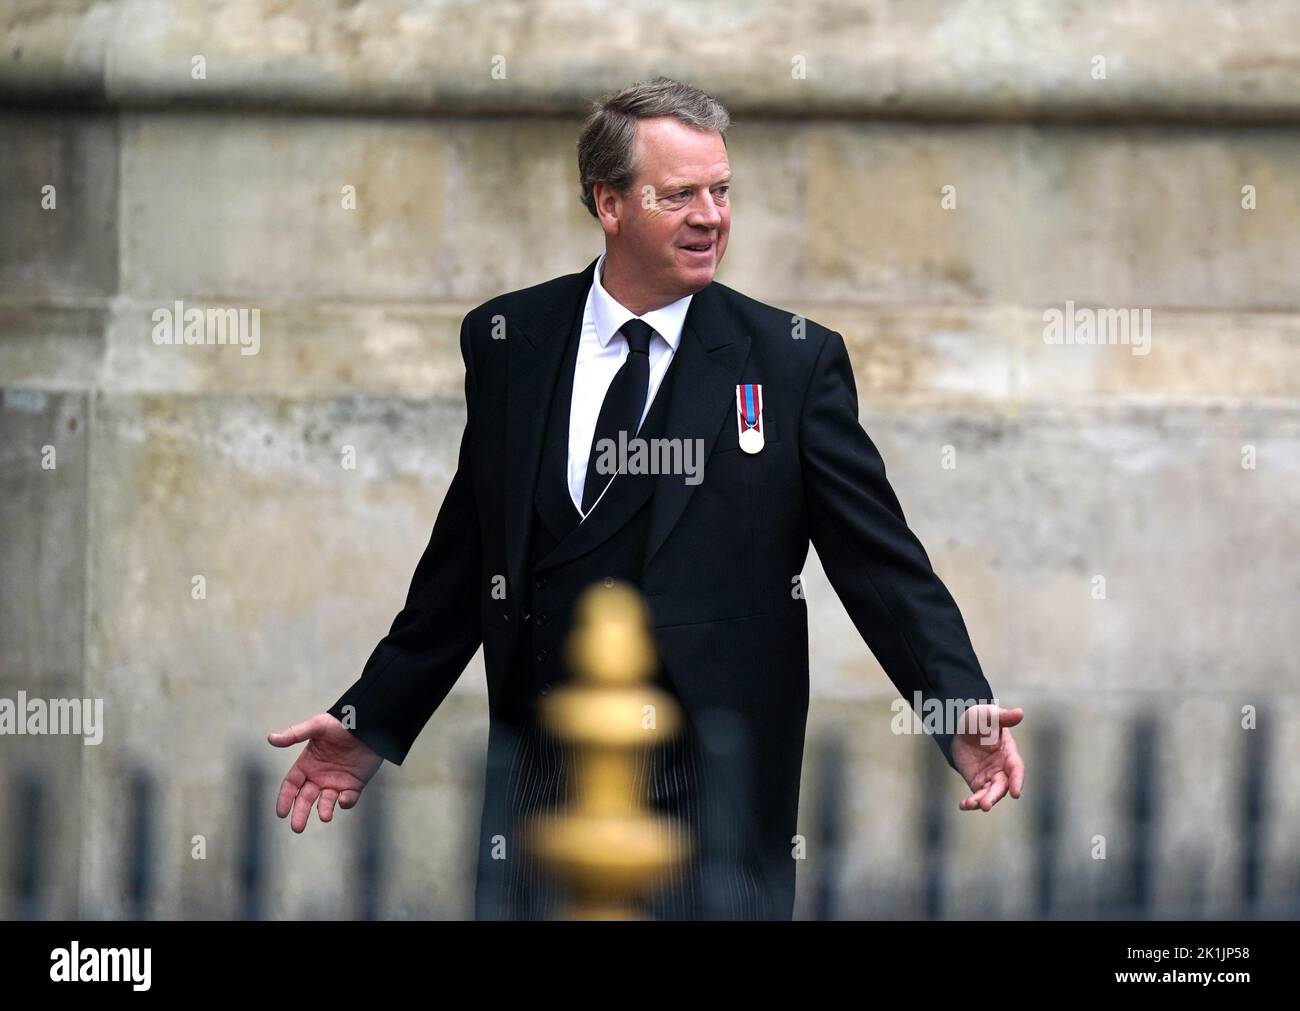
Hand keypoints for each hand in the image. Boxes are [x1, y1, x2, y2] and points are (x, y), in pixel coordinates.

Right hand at [268, 713, 383, 831]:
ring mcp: (336, 782)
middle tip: (297, 827)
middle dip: (300, 814)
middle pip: (305, 799)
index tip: (281, 813)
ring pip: (326, 803)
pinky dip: (346, 802)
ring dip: (324, 810)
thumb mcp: (317, 726)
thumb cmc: (341, 723)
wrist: (369, 724)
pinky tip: (344, 798)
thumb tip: (271, 739)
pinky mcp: (354, 784)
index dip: (285, 799)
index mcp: (307, 764)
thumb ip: (295, 734)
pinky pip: (348, 799)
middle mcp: (319, 776)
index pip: (291, 786)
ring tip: (325, 816)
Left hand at [951, 704, 1024, 811]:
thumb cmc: (978, 719)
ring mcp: (990, 777)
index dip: (1017, 781)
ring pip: (990, 793)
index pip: (1016, 769)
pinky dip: (971, 802)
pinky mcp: (978, 782)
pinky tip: (963, 805)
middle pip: (1002, 786)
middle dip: (994, 796)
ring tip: (971, 805)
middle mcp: (1002, 768)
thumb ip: (1002, 717)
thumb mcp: (988, 715)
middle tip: (985, 805)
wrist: (960, 727)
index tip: (1016, 793)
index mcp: (1009, 753)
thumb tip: (1020, 713)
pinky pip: (977, 794)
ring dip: (982, 801)